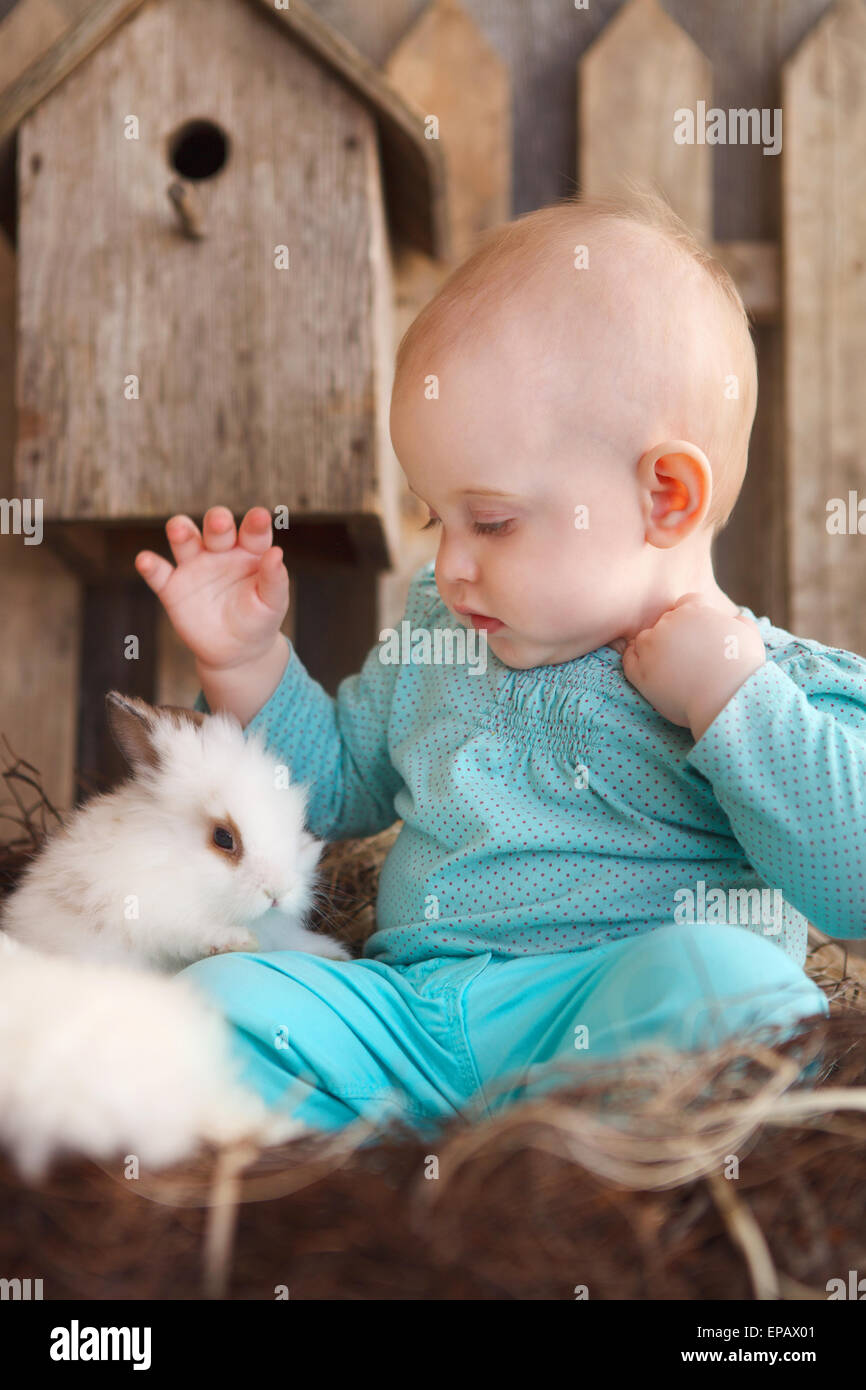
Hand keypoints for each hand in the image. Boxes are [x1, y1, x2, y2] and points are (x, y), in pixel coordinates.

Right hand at [135, 506, 288, 672]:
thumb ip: (275, 579)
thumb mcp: (273, 603)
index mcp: (249, 551)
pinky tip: (145, 561)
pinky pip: (158, 573)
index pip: (253, 532)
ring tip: (179, 529)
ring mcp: (194, 566)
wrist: (236, 651)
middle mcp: (220, 551)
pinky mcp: (172, 588)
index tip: (260, 517)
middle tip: (220, 522)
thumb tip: (277, 552)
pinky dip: (150, 566)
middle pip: (216, 528)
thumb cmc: (259, 620)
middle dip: (217, 522)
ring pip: (185, 540)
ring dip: (180, 531)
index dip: (255, 524)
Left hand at [612, 593, 765, 739]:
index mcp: (694, 610)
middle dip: (672, 634)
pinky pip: (629, 660)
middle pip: (664, 621)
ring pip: (644, 639)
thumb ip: (739, 621)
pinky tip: (646, 670)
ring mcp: (651, 647)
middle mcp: (669, 623)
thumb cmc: (742, 669)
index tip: (696, 635)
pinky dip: (634, 661)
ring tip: (667, 665)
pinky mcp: (640, 671)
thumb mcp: (749, 635)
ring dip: (652, 648)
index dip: (690, 619)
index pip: (685, 604)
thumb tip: (734, 620)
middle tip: (683, 654)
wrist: (728, 700)